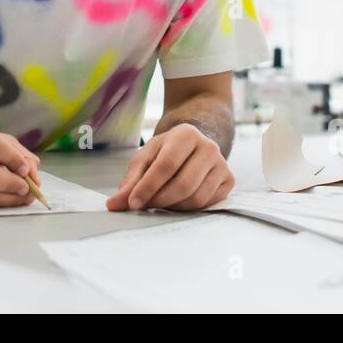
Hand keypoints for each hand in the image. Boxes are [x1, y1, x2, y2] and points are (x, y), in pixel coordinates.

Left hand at [106, 123, 233, 211]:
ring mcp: (222, 163)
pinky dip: (188, 208)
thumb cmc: (166, 151)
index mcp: (185, 134)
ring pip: (196, 197)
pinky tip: (178, 201)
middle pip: (184, 184)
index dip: (148, 187)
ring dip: (174, 206)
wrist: (194, 144)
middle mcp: (208, 147)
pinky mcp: (229, 179)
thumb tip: (114, 205)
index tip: (133, 203)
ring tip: (161, 201)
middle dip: (160, 200)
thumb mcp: (146, 158)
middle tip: (146, 206)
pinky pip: (208, 204)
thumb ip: (130, 181)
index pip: (166, 165)